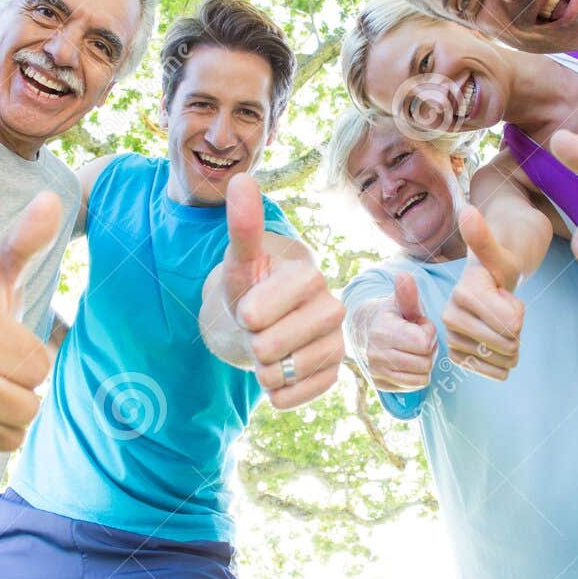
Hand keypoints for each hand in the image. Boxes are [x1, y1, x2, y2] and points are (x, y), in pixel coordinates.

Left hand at [221, 174, 345, 408]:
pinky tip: (279, 374)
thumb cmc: (251, 286)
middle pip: (267, 347)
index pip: (257, 313)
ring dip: (260, 369)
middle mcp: (333, 309)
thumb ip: (243, 225)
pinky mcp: (333, 376)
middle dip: (251, 342)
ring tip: (268, 349)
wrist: (264, 321)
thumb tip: (240, 179)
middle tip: (260, 328)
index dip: (244, 313)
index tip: (251, 303)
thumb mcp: (241, 259)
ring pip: (279, 375)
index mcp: (310, 276)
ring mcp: (337, 345)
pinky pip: (291, 399)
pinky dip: (275, 393)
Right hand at [353, 273, 437, 392]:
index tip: (419, 324)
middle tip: (419, 339)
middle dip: (428, 349)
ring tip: (414, 350)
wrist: (364, 331)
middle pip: (425, 362)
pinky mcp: (380, 384)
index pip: (424, 343)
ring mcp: (377, 371)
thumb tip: (403, 275)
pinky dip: (416, 376)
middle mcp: (377, 353)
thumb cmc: (390, 315)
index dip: (428, 332)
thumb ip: (407, 293)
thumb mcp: (399, 302)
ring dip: (424, 364)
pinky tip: (408, 361)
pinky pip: (413, 387)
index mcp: (383, 331)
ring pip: (421, 377)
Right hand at [441, 206, 524, 380]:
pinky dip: (503, 364)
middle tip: (505, 311)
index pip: (511, 321)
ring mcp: (451, 338)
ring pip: (502, 358)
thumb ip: (483, 237)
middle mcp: (449, 316)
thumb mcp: (499, 252)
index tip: (508, 297)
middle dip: (516, 329)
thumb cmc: (497, 265)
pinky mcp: (456, 356)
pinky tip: (500, 349)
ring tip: (503, 327)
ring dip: (512, 347)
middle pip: (507, 341)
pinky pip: (492, 372)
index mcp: (463, 292)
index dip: (518, 312)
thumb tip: (467, 210)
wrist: (488, 282)